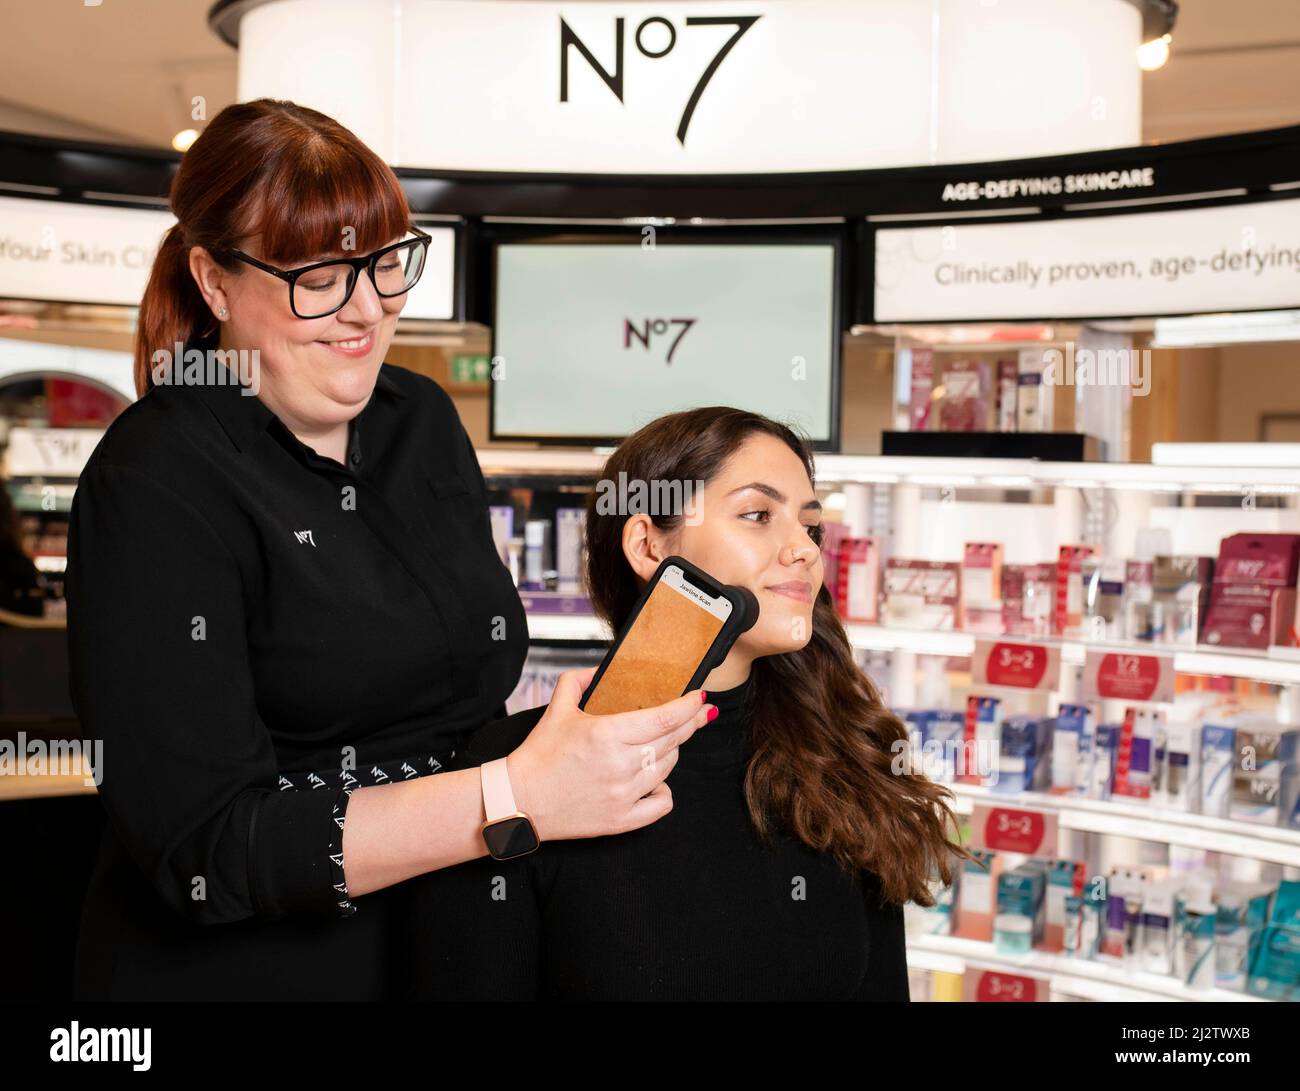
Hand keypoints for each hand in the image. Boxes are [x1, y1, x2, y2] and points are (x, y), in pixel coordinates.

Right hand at [505, 666, 715, 841]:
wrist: (518, 800)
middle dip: (692, 723)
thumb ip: (579, 681)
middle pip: (674, 740)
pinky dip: (664, 790)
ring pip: (668, 767)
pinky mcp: (622, 820)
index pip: (665, 717)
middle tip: (700, 713)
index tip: (701, 698)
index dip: (689, 706)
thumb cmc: (538, 756)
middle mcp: (620, 764)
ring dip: (672, 752)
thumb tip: (599, 670)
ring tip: (663, 743)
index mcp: (607, 734)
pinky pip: (662, 804)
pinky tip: (656, 780)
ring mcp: (624, 794)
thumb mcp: (557, 709)